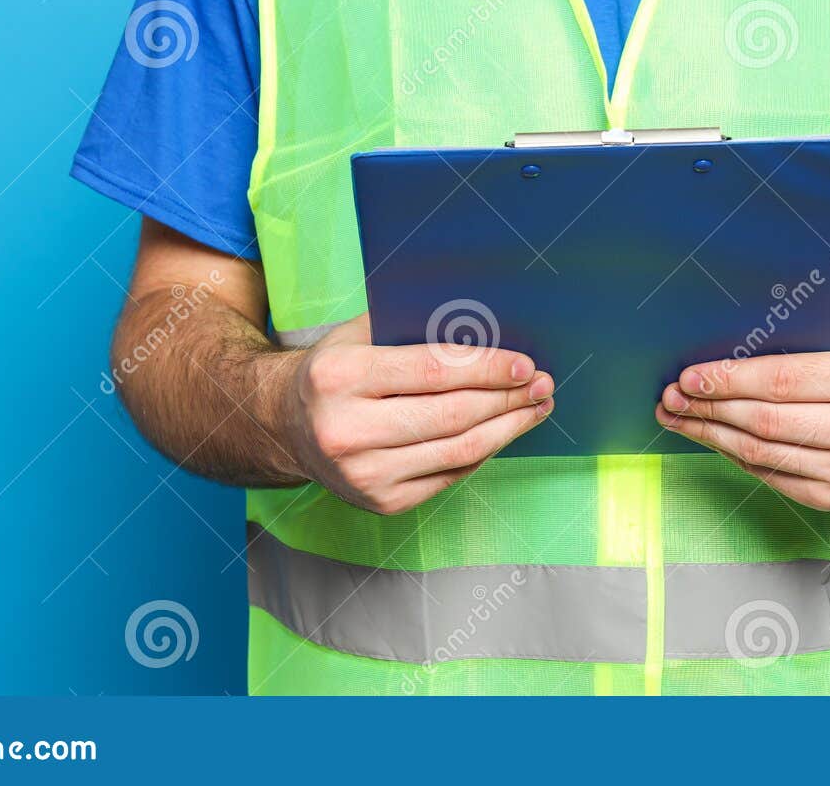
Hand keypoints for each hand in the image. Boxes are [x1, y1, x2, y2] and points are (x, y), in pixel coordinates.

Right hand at [280, 314, 553, 514]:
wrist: (286, 426)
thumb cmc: (337, 371)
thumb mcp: (359, 334)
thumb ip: (412, 327)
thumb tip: (489, 326)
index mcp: (340, 377)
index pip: (433, 371)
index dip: (487, 369)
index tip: (526, 364)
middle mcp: (346, 430)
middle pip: (453, 415)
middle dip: (508, 399)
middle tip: (543, 385)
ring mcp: (363, 474)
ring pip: (459, 450)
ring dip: (508, 428)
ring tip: (536, 408)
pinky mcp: (381, 502)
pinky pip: (451, 475)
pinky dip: (484, 452)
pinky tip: (503, 431)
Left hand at [655, 322, 829, 510]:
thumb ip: (800, 334)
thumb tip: (724, 335)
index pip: (782, 381)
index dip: (728, 380)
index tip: (689, 376)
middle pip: (766, 421)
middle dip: (710, 408)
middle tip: (672, 397)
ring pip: (762, 454)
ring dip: (711, 435)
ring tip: (678, 417)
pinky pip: (771, 477)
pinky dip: (734, 456)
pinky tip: (712, 437)